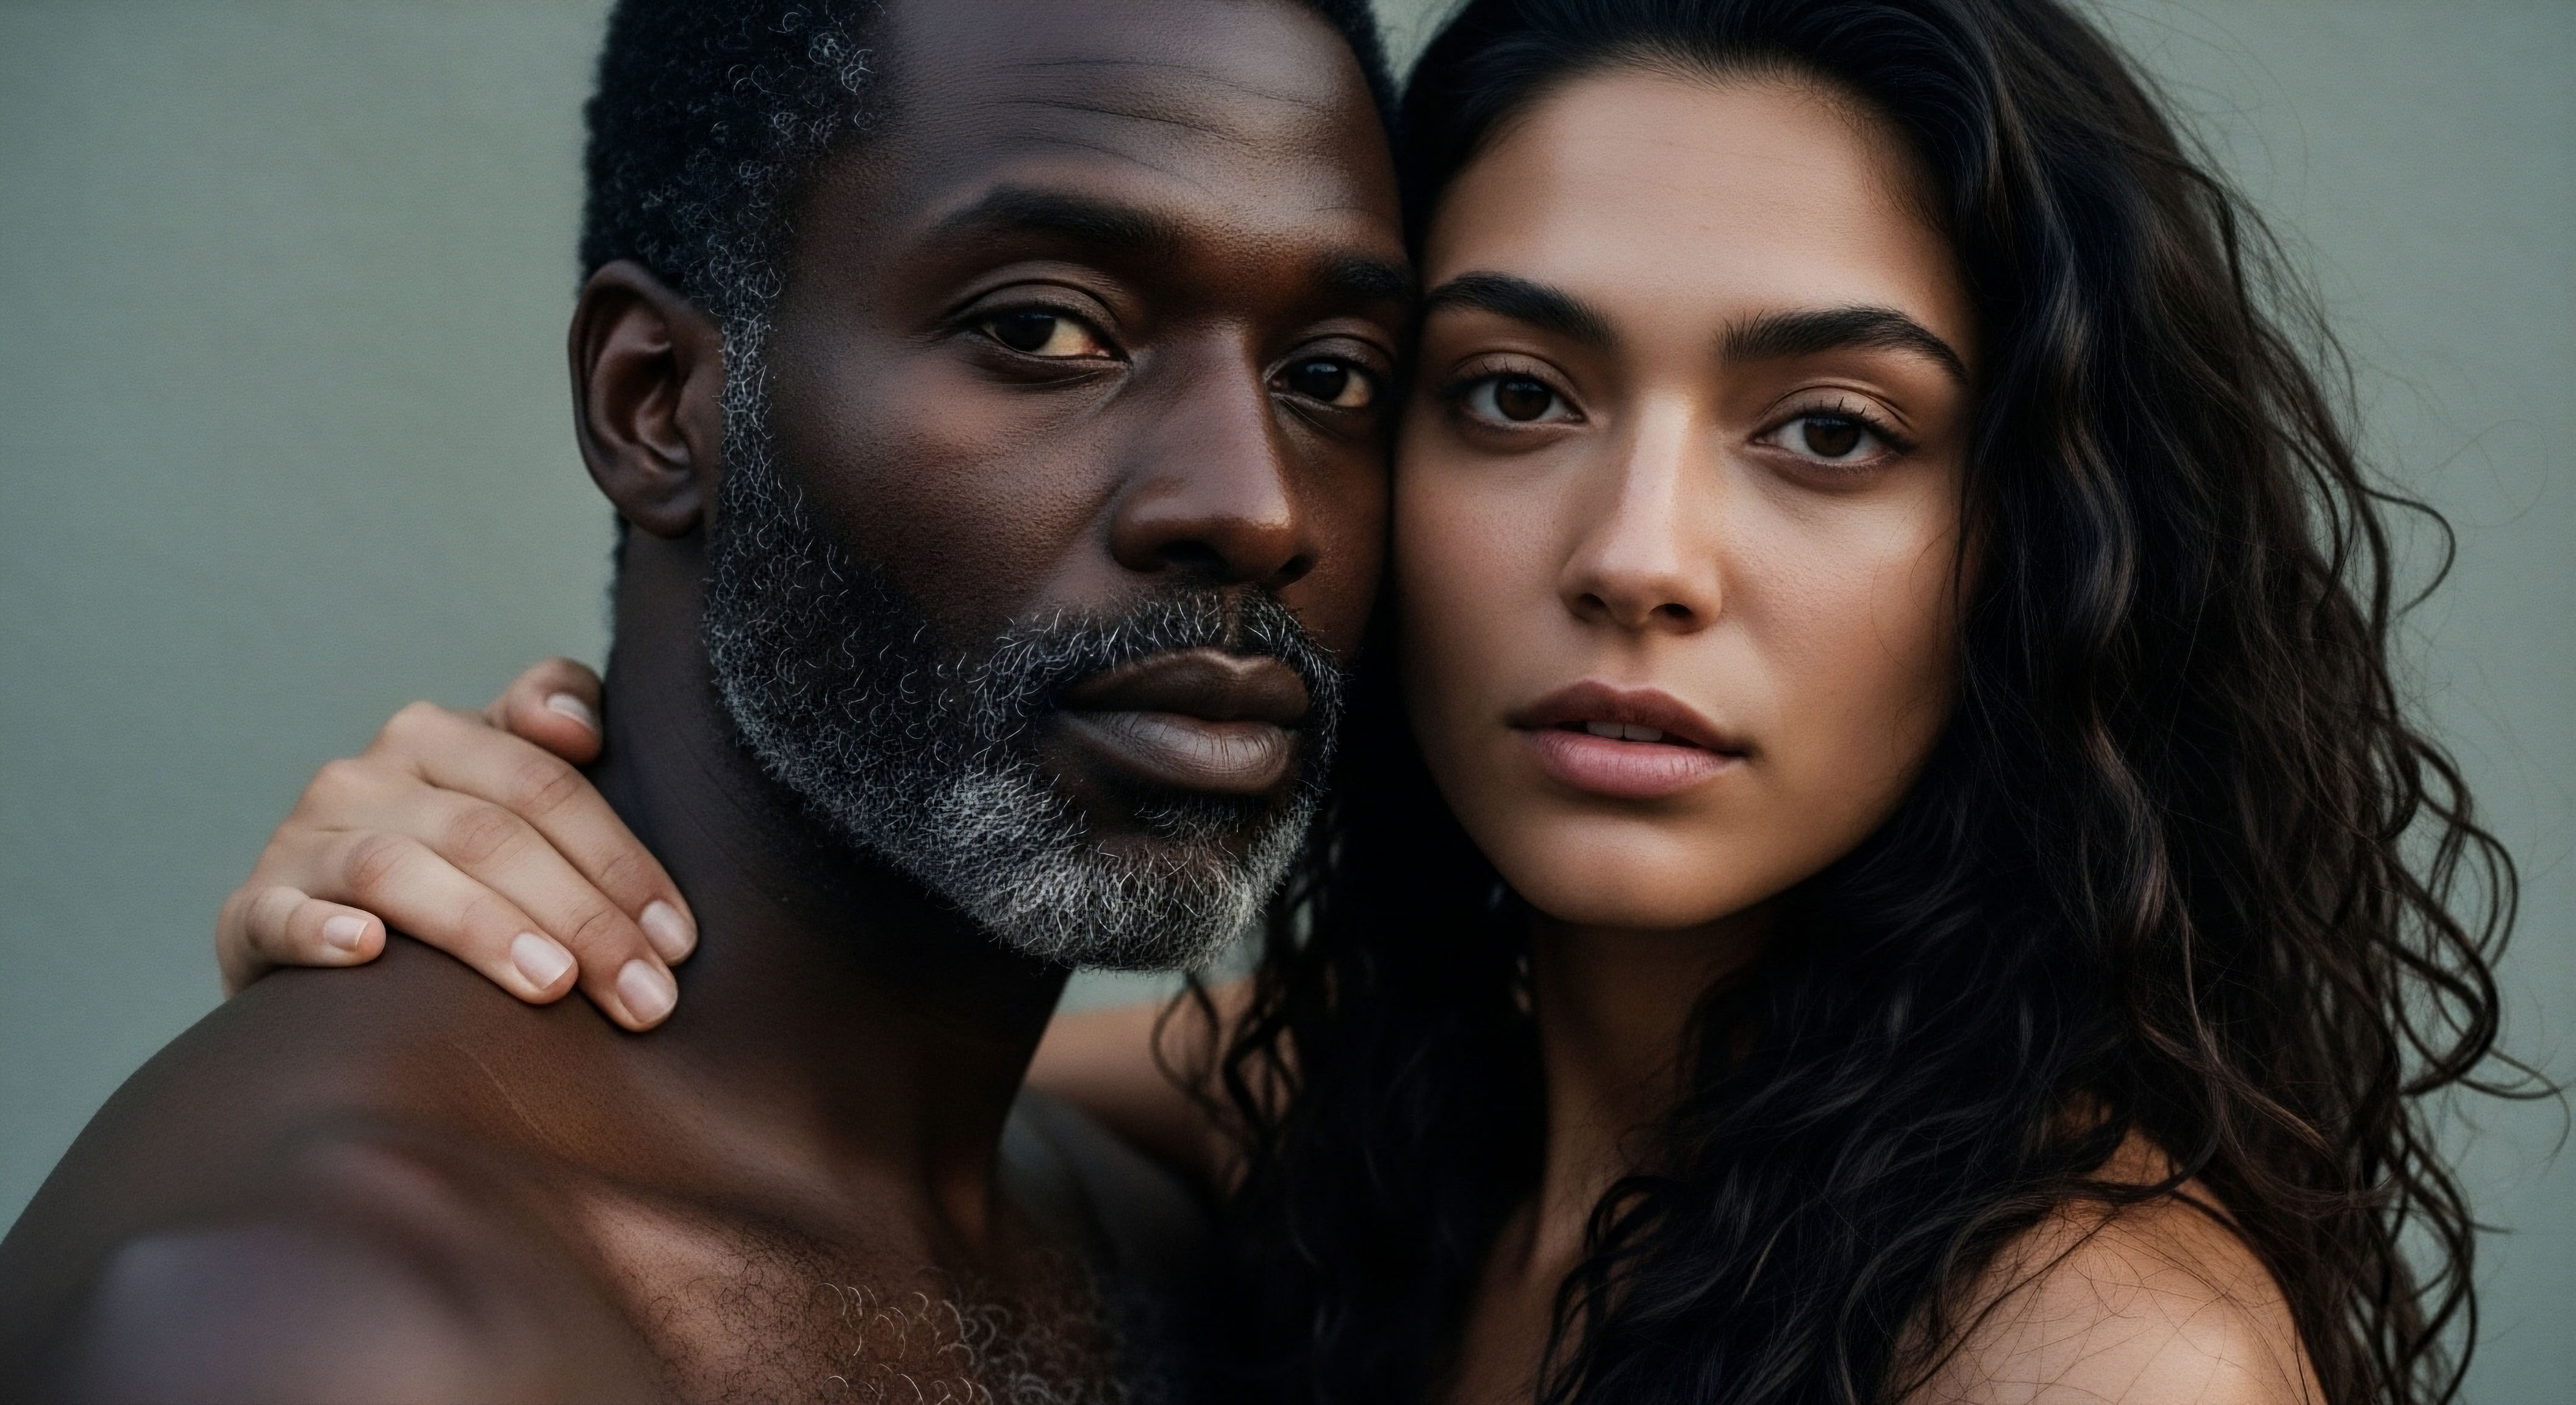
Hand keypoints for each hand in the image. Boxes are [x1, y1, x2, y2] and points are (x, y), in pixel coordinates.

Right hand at [215, 659, 694, 1030]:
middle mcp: (364, 775)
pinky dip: (321, 929)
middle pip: (490, 834)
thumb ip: (549, 721)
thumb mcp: (505, 785)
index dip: (622, 862)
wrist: (320, 935)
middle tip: (643, 996)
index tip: (679, 942)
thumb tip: (576, 726)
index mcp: (438, 737)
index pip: (548, 788)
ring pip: (401, 870)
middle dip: (581, 919)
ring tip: (553, 985)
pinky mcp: (252, 911)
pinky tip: (368, 951)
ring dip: (483, 927)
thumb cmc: (451, 863)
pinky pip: (280, 914)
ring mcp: (303, 841)